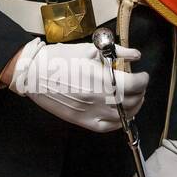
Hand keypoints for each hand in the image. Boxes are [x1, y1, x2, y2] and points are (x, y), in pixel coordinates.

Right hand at [7, 38, 147, 131]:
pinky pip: (109, 127)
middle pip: (134, 101)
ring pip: (125, 116)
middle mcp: (101, 98)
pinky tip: (120, 113)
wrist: (33, 74)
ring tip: (132, 98)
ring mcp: (93, 112)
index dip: (143, 78)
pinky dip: (120, 121)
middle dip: (140, 92)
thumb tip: (135, 55)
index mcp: (104, 79)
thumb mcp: (89, 49)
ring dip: (134, 107)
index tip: (141, 74)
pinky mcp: (84, 121)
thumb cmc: (59, 58)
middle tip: (138, 84)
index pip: (136, 84)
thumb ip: (116, 52)